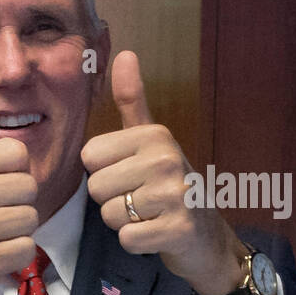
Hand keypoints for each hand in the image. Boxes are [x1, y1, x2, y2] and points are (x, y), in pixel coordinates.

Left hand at [82, 51, 244, 294]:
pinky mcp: (177, 229)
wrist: (206, 235)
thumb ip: (132, 100)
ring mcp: (175, 195)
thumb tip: (125, 52)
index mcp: (154, 135)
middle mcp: (166, 159)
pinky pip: (127, 238)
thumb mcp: (150, 140)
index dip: (103, 172)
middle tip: (141, 199)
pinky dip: (137, 241)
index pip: (89, 157)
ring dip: (124, 222)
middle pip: (96, 187)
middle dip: (112, 200)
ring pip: (110, 215)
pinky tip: (157, 233)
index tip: (130, 175)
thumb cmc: (169, 186)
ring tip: (150, 214)